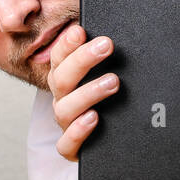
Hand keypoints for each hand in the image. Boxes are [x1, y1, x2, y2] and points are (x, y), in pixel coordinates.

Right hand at [46, 23, 118, 160]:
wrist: (119, 141)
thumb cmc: (115, 102)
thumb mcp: (112, 73)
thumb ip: (109, 56)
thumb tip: (116, 36)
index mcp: (67, 78)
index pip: (60, 57)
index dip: (68, 44)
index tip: (81, 31)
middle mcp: (63, 99)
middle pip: (62, 78)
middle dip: (83, 60)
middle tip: (106, 46)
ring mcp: (66, 123)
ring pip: (65, 108)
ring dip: (88, 92)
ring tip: (113, 82)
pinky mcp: (72, 148)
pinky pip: (66, 144)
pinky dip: (78, 131)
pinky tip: (93, 118)